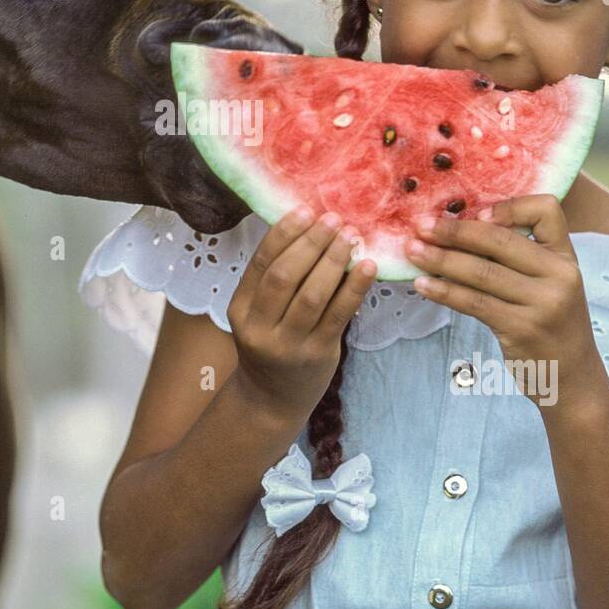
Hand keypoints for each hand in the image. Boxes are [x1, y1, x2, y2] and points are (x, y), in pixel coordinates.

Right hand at [228, 206, 377, 420]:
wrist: (273, 398)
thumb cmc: (271, 343)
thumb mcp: (259, 312)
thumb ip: (276, 277)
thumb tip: (310, 227)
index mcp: (240, 309)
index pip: (261, 263)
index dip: (285, 233)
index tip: (306, 210)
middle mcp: (260, 327)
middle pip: (284, 276)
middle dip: (311, 243)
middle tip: (333, 219)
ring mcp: (289, 344)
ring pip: (312, 294)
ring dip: (334, 260)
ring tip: (350, 237)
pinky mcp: (318, 355)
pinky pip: (339, 315)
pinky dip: (355, 287)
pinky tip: (368, 266)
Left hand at [402, 194, 601, 397]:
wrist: (572, 380)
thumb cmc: (550, 325)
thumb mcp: (549, 285)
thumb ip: (519, 258)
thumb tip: (458, 229)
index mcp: (565, 256)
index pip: (546, 210)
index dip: (509, 206)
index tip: (477, 213)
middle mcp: (560, 275)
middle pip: (499, 239)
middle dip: (454, 230)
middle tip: (420, 225)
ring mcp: (543, 303)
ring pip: (481, 271)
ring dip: (440, 259)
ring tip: (411, 251)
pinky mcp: (522, 329)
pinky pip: (474, 303)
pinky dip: (444, 291)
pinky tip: (422, 285)